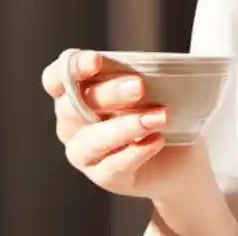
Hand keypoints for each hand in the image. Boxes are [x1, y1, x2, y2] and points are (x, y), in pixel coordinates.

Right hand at [41, 49, 205, 199]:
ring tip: (160, 117)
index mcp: (75, 90)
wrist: (181, 153)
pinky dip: (137, 151)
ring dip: (126, 126)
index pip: (57, 77)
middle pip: (75, 105)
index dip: (72, 67)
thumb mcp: (151, 84)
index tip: (95, 61)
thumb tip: (155, 68)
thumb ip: (141, 75)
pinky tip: (157, 140)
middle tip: (140, 86)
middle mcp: (71, 122)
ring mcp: (84, 152)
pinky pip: (114, 166)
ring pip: (93, 140)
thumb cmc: (158, 106)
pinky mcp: (104, 176)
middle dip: (108, 93)